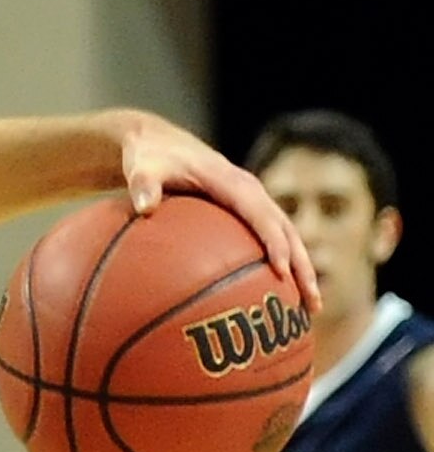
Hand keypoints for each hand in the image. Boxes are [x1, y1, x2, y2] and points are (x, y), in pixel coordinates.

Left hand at [114, 111, 318, 312]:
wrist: (156, 144)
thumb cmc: (148, 158)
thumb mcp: (142, 168)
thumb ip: (143, 185)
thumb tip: (144, 206)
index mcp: (231, 182)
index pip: (260, 214)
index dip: (273, 241)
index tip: (281, 271)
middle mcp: (249, 192)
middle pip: (286, 230)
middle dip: (301, 264)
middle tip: (310, 301)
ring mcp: (250, 203)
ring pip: (285, 237)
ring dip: (300, 270)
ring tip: (309, 308)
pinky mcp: (243, 213)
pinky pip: (268, 240)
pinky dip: (279, 266)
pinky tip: (274, 298)